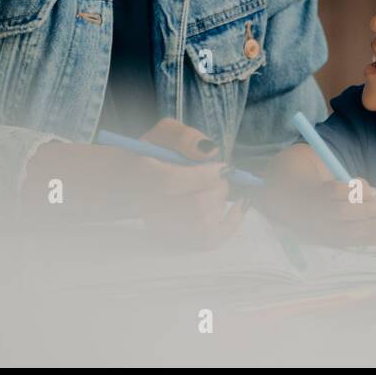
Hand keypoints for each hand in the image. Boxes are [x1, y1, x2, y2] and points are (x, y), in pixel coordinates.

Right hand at [133, 118, 245, 248]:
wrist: (135, 180)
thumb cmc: (154, 154)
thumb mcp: (165, 133)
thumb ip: (184, 137)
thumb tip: (210, 151)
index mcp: (141, 175)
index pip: (170, 182)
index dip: (204, 175)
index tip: (222, 167)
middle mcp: (147, 206)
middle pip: (194, 207)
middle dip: (218, 188)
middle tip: (221, 175)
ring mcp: (160, 227)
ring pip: (203, 225)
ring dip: (222, 204)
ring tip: (220, 188)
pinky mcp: (175, 240)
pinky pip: (208, 241)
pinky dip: (231, 224)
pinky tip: (239, 207)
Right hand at [258, 176, 375, 246]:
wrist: (270, 190)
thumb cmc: (293, 170)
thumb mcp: (304, 159)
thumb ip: (331, 170)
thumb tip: (364, 187)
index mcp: (298, 186)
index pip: (331, 192)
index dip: (355, 191)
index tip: (372, 189)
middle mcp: (301, 211)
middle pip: (339, 213)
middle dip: (365, 211)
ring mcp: (307, 227)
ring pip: (340, 231)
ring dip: (368, 228)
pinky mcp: (314, 237)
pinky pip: (338, 242)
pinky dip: (360, 242)